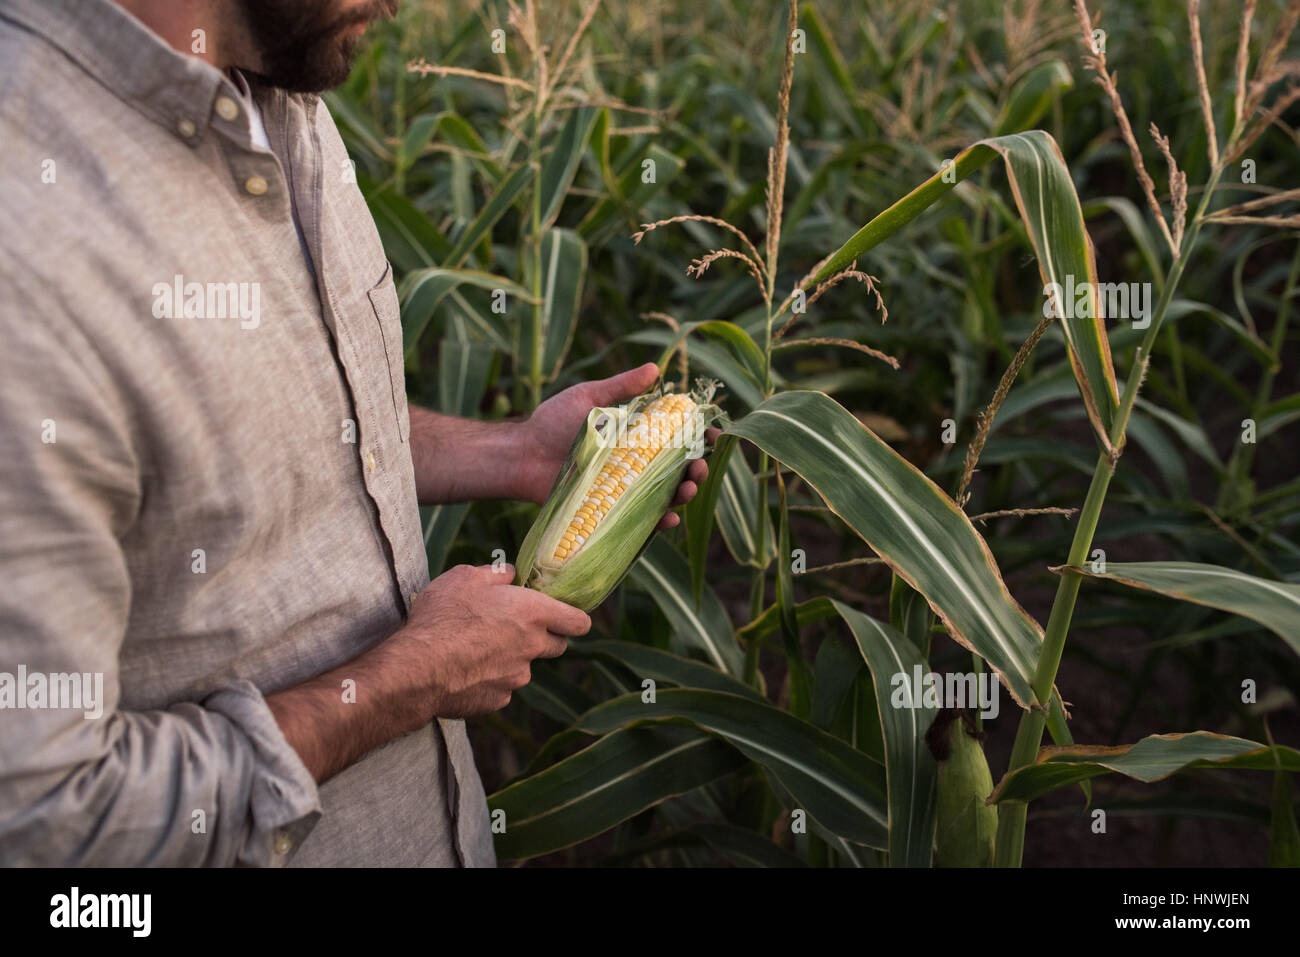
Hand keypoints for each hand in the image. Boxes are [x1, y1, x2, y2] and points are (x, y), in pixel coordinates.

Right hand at [396, 564, 589, 716]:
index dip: (574, 618)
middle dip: (543, 637)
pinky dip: (489, 680)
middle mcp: (532, 647)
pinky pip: (501, 688)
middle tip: (513, 628)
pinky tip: (464, 671)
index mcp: (533, 613)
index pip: (579, 622)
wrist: (418, 668)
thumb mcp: (465, 577)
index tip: (564, 616)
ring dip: (510, 659)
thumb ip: (495, 574)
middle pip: (557, 646)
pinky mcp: (497, 700)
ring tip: (475, 649)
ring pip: (524, 667)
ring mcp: (516, 678)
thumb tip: (510, 574)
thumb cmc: (443, 616)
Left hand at [516, 362, 711, 529]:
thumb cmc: (551, 423)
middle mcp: (634, 463)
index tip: (714, 434)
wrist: (522, 455)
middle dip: (697, 469)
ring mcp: (624, 489)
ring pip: (666, 495)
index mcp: (635, 435)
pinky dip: (659, 521)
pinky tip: (669, 519)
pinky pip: (642, 520)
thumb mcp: (588, 397)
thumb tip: (655, 368)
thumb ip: (621, 386)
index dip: (700, 437)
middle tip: (700, 467)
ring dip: (684, 494)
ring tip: (688, 489)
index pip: (677, 436)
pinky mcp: (611, 511)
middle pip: (678, 468)